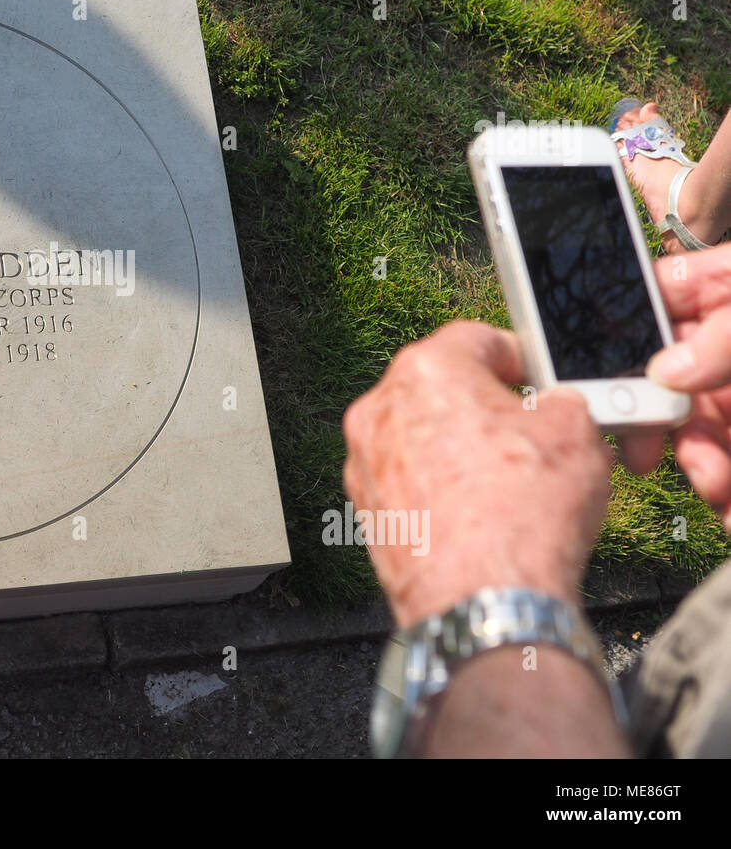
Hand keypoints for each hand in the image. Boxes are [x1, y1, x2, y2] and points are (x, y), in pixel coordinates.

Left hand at [342, 320, 613, 626]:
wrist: (485, 601)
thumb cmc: (522, 515)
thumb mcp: (577, 431)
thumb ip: (559, 401)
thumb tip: (553, 407)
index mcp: (425, 370)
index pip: (476, 339)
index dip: (517, 357)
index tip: (535, 378)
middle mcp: (380, 408)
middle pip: (441, 388)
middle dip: (484, 405)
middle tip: (527, 432)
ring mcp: (364, 460)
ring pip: (420, 435)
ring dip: (457, 447)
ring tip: (506, 480)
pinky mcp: (364, 508)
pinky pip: (407, 480)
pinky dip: (437, 487)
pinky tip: (476, 512)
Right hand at [619, 244, 730, 522]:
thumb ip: (725, 339)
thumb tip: (665, 374)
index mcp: (720, 288)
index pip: (651, 311)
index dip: (626, 355)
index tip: (622, 402)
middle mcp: (725, 340)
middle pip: (673, 387)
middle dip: (674, 434)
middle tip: (678, 466)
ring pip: (708, 434)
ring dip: (708, 469)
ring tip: (721, 495)